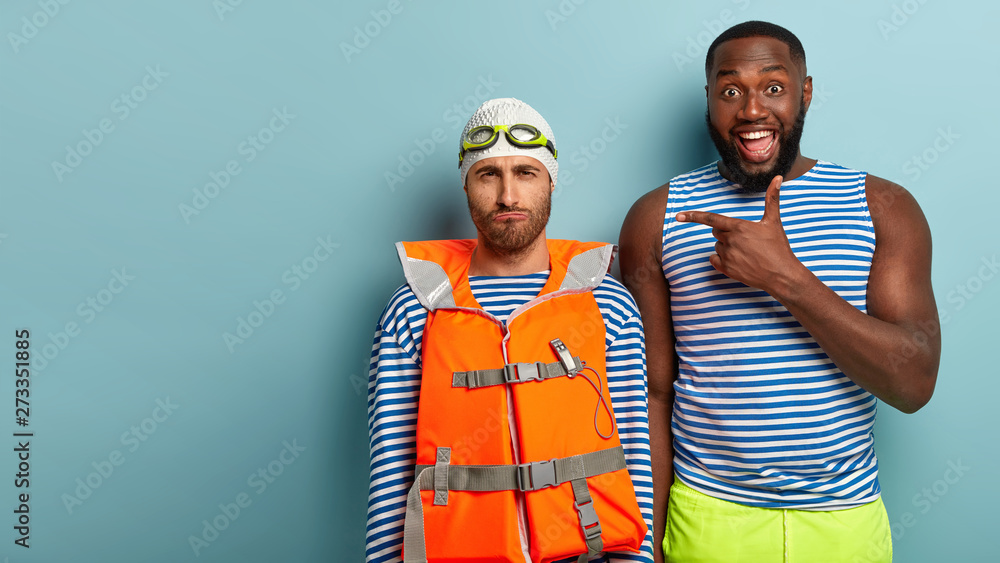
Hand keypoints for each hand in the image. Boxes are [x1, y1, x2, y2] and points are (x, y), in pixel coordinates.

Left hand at [675, 175, 800, 292]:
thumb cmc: (778, 247)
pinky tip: (737, 261)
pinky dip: (721, 260)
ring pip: (717, 246)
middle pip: (716, 232)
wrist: (781, 275)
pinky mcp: (727, 269)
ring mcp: (727, 256)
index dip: (694, 216)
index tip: (678, 216)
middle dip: (726, 233)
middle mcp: (731, 240)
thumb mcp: (773, 222)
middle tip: (745, 239)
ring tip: (746, 252)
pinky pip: (714, 260)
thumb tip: (777, 178)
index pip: (711, 219)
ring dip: (726, 247)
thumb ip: (772, 199)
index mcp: (739, 226)